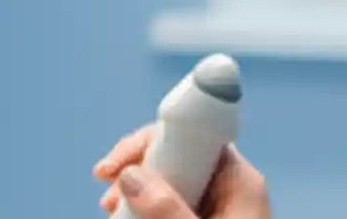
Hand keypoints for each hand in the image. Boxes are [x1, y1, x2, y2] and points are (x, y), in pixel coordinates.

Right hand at [93, 123, 271, 217]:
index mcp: (239, 182)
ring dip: (139, 194)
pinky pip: (175, 205)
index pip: (192, 136)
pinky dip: (151, 212)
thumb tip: (130, 174)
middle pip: (177, 157)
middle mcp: (231, 188)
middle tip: (108, 199)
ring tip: (114, 215)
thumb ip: (166, 212)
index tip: (112, 168)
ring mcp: (220, 208)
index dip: (149, 143)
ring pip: (172, 182)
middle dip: (137, 172)